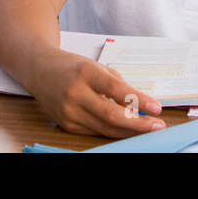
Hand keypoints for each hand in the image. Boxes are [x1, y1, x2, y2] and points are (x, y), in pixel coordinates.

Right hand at [28, 50, 163, 137]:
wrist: (39, 70)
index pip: (117, 90)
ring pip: (105, 128)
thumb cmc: (71, 66)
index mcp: (86, 72)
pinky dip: (112, 131)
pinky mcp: (66, 124)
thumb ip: (118, 84)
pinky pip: (95, 132)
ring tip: (146, 129)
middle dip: (138, 124)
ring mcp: (68, 111)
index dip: (139, 101)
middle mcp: (75, 93)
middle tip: (157, 126)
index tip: (157, 108)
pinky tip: (125, 129)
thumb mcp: (96, 66)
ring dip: (129, 131)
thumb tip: (142, 104)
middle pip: (112, 115)